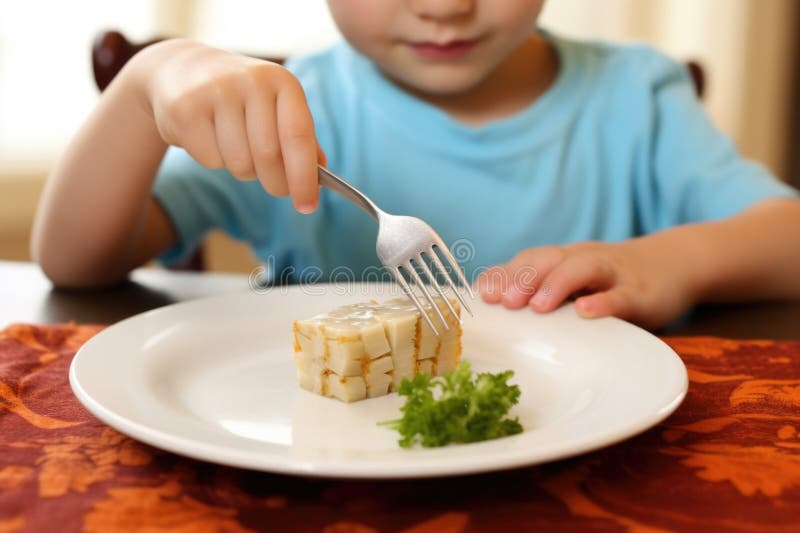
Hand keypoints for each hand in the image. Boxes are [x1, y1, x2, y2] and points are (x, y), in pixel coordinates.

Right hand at [131, 39, 324, 212]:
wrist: (184, 70)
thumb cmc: (242, 99)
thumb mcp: (277, 109)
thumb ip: (302, 140)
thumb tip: (321, 174)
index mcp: (282, 81)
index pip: (298, 135)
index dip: (304, 176)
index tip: (308, 207)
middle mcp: (251, 81)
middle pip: (268, 155)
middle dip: (276, 182)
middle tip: (276, 187)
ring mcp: (216, 92)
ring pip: (239, 162)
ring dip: (243, 169)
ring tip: (236, 148)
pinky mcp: (185, 108)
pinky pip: (211, 160)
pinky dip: (214, 161)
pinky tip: (209, 138)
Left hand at [476, 240, 696, 328]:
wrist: (673, 264)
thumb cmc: (609, 280)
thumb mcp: (574, 280)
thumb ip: (541, 289)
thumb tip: (492, 304)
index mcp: (563, 259)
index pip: (528, 260)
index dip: (504, 275)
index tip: (483, 296)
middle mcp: (583, 260)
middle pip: (548, 259)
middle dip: (523, 279)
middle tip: (505, 303)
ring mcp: (613, 273)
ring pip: (582, 268)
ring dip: (557, 284)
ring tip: (539, 307)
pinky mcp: (642, 292)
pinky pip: (622, 295)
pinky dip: (604, 302)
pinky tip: (587, 312)